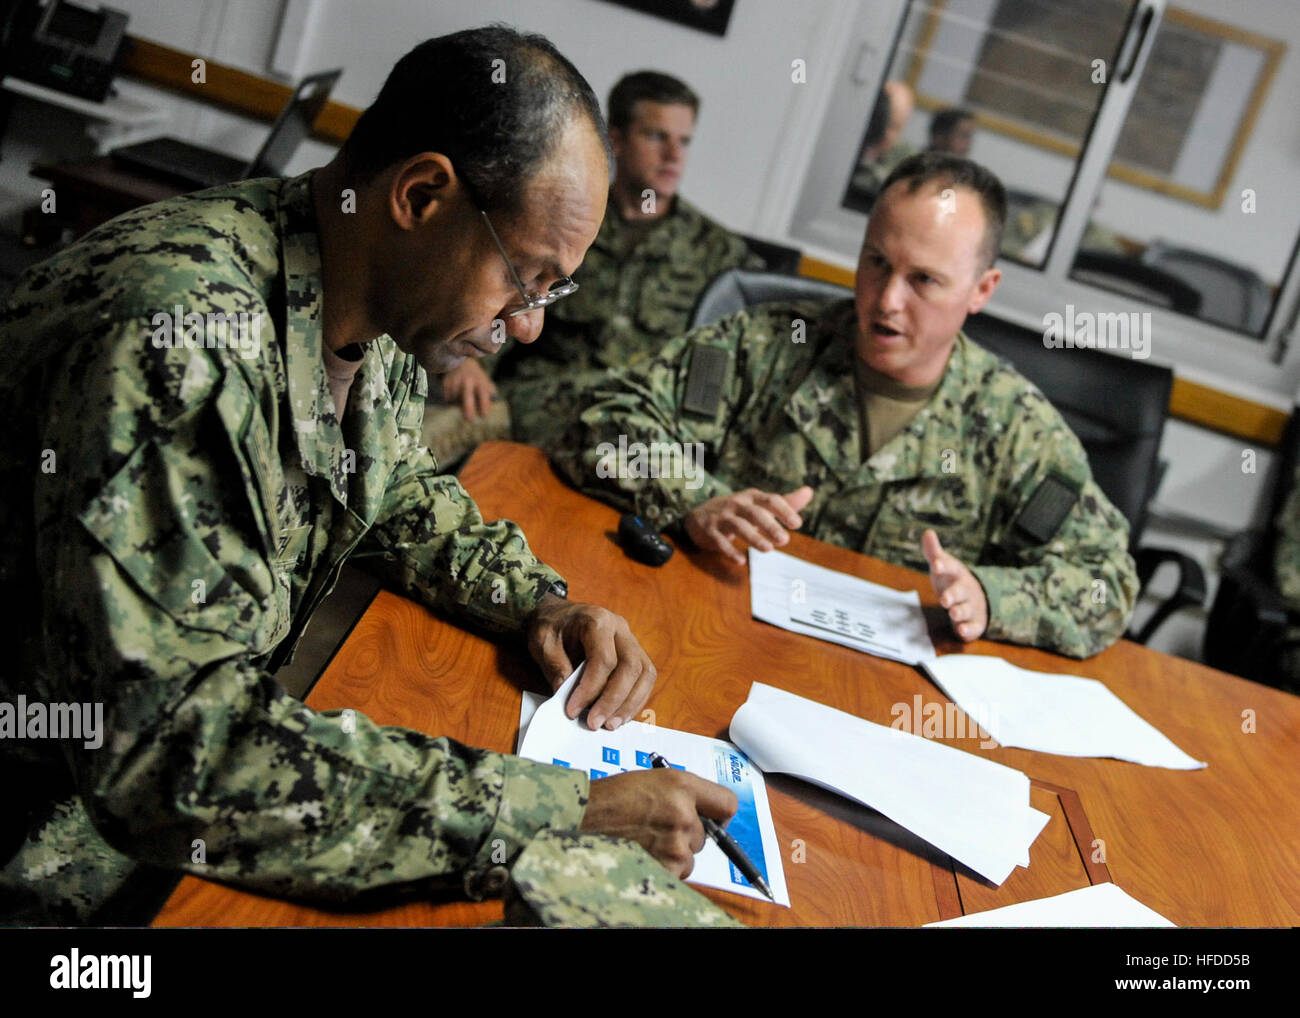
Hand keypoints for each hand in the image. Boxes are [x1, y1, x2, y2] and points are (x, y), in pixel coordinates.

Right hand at [441, 358, 495, 420]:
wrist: (463, 364)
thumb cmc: (478, 380)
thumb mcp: (487, 385)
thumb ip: (489, 399)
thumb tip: (485, 413)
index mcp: (480, 382)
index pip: (483, 396)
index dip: (484, 407)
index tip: (484, 416)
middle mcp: (468, 381)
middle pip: (467, 398)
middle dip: (468, 410)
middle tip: (469, 420)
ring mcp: (456, 381)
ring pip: (456, 400)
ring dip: (458, 404)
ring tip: (462, 398)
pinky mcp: (446, 383)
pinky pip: (448, 398)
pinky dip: (452, 400)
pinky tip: (455, 394)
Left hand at [526, 594, 655, 730]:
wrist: (559, 615)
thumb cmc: (551, 628)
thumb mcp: (543, 644)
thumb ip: (556, 668)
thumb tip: (569, 699)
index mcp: (597, 620)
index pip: (604, 659)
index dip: (590, 689)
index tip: (573, 710)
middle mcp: (621, 629)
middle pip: (630, 668)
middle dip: (614, 700)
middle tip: (594, 723)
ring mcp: (631, 641)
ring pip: (644, 674)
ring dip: (630, 704)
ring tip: (610, 725)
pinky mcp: (635, 655)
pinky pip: (645, 679)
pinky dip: (635, 701)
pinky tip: (619, 716)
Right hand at [580, 769, 737, 878]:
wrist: (584, 816)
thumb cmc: (613, 798)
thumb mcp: (654, 779)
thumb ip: (684, 794)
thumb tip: (706, 812)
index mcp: (682, 786)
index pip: (727, 803)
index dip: (721, 813)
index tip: (715, 819)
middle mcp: (684, 813)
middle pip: (705, 835)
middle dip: (685, 835)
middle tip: (658, 827)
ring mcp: (676, 844)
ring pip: (689, 857)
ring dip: (674, 854)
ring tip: (645, 840)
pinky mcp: (667, 868)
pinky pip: (676, 872)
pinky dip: (663, 868)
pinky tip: (642, 852)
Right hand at [683, 486, 813, 564]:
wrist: (699, 516)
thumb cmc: (737, 511)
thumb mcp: (759, 504)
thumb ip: (784, 501)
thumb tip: (809, 491)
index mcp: (752, 498)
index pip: (771, 500)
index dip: (784, 511)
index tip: (797, 524)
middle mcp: (737, 504)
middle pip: (755, 513)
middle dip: (770, 526)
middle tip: (785, 540)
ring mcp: (722, 517)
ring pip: (738, 526)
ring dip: (753, 537)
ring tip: (768, 549)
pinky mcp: (709, 531)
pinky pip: (719, 540)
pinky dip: (730, 550)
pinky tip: (741, 561)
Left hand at [922, 529, 988, 641]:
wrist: (975, 598)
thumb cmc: (953, 581)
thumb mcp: (943, 566)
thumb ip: (933, 552)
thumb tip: (928, 532)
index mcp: (957, 574)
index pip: (951, 567)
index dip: (943, 565)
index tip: (935, 564)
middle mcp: (965, 590)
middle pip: (961, 591)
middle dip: (953, 595)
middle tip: (944, 599)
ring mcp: (971, 606)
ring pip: (967, 609)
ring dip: (960, 612)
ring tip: (953, 613)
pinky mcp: (973, 623)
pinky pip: (973, 627)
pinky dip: (968, 630)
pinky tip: (962, 631)